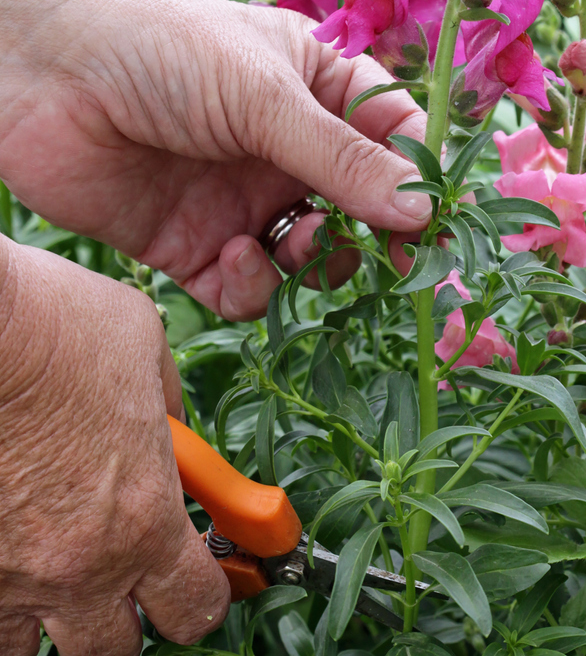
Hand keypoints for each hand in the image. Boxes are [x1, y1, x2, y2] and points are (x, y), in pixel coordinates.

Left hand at [0, 0, 431, 318]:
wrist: (39, 67)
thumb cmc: (161, 45)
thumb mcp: (264, 95)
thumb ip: (343, 159)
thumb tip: (426, 212)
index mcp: (317, 88)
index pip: (396, 138)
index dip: (423, 180)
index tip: (444, 223)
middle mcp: (286, 146)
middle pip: (361, 209)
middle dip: (376, 239)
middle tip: (392, 266)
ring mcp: (241, 196)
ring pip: (310, 259)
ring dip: (314, 265)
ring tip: (293, 244)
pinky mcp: (190, 244)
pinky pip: (245, 287)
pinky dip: (250, 286)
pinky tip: (228, 255)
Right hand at [0, 236, 229, 654]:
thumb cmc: (59, 322)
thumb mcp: (145, 350)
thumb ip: (169, 411)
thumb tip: (174, 435)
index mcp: (146, 518)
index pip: (197, 609)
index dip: (206, 593)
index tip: (203, 571)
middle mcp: (81, 568)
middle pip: (116, 651)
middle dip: (126, 614)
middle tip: (123, 569)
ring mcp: (10, 578)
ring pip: (34, 652)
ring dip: (51, 619)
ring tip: (53, 568)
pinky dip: (1, 601)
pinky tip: (7, 556)